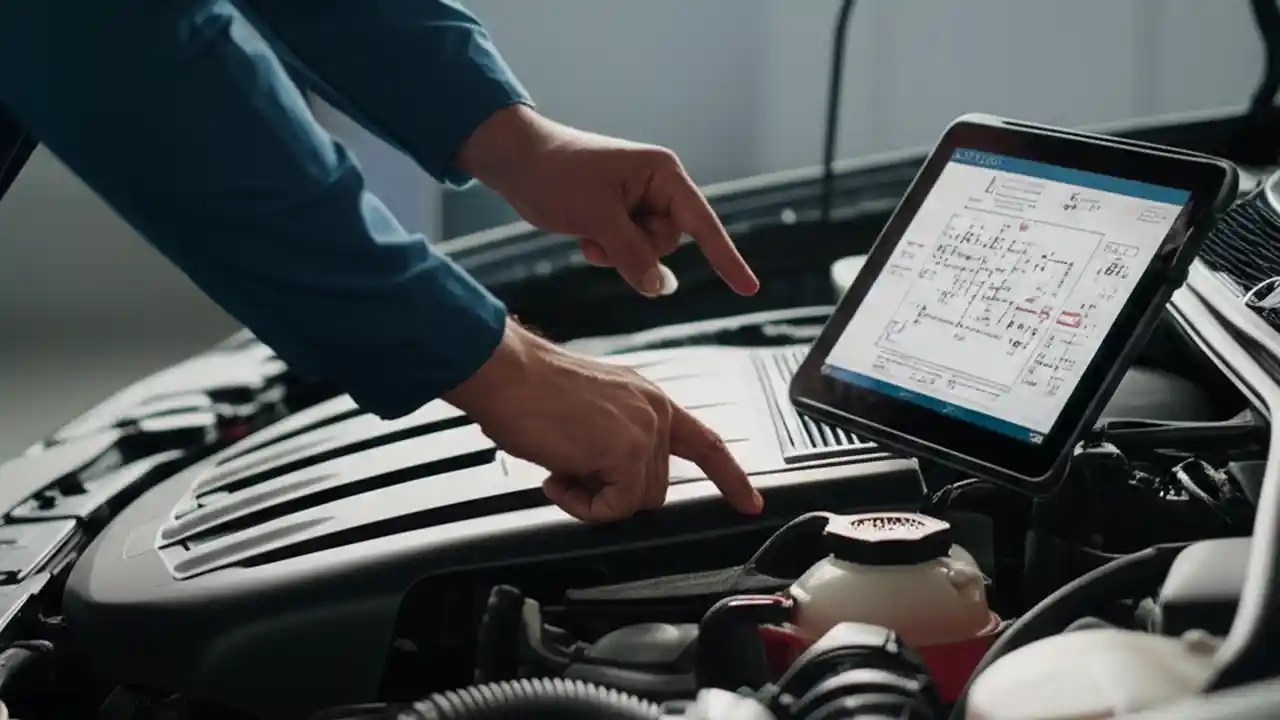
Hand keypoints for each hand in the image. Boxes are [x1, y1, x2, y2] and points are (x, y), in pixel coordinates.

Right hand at [444, 318, 763, 521]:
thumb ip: (615, 436)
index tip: (749, 501)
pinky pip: (612, 510)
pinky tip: (556, 477)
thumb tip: (607, 476)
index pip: (704, 442)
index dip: (729, 476)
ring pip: (634, 502)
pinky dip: (581, 507)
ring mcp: (644, 433)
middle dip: (609, 490)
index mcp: (649, 399)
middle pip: (653, 487)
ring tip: (559, 465)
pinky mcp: (625, 455)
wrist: (507, 372)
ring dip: (591, 498)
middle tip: (567, 467)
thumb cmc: (529, 387)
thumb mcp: (590, 407)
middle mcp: (654, 412)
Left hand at [455, 105, 759, 297]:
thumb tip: (660, 288)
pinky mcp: (620, 216)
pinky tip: (583, 234)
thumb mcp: (596, 218)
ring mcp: (638, 203)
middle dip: (636, 250)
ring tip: (587, 230)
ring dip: (617, 253)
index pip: (702, 223)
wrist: (516, 161)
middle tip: (600, 231)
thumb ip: (632, 254)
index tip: (749, 289)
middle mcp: (657, 187)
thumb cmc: (556, 174)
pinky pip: (627, 252)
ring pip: (647, 253)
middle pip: (668, 244)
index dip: (726, 259)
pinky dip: (606, 251)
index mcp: (662, 174)